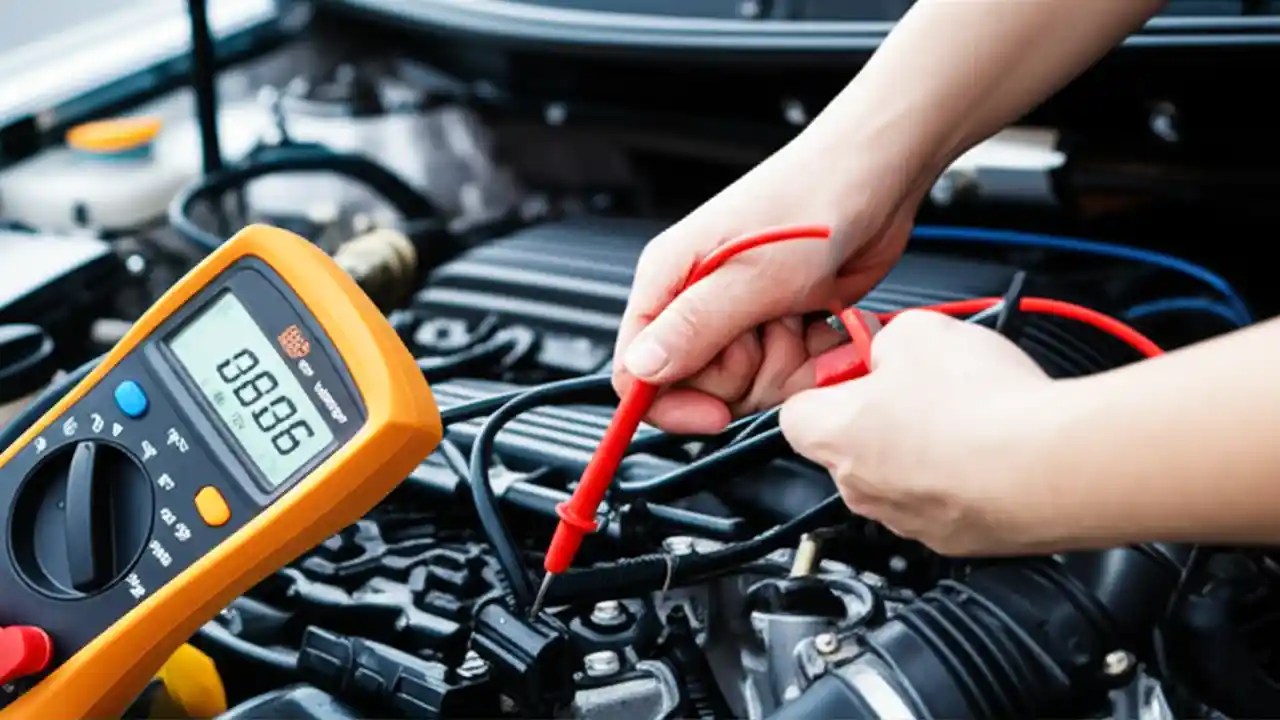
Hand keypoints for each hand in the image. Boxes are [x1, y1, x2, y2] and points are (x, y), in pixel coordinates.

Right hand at [614, 136, 919, 434]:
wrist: (878, 178)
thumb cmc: (813, 200)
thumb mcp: (752, 275)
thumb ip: (693, 328)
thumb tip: (640, 370)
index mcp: (670, 278)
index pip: (636, 369)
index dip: (671, 403)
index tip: (714, 415)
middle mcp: (698, 298)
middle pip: (697, 385)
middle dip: (744, 375)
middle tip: (770, 331)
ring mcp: (739, 312)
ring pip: (745, 383)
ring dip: (783, 364)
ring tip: (799, 318)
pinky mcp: (778, 320)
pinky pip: (783, 372)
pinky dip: (808, 359)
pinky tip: (818, 324)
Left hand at [780, 310, 1062, 556]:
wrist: (1051, 468)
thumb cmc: (981, 406)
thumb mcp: (918, 330)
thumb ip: (886, 339)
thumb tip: (887, 350)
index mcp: (831, 435)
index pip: (795, 413)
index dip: (829, 384)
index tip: (862, 367)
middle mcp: (858, 489)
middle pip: (849, 444)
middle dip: (880, 413)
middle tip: (924, 384)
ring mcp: (906, 521)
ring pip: (898, 476)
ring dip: (924, 446)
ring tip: (970, 415)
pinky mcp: (954, 539)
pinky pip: (944, 501)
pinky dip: (963, 477)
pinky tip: (995, 448)